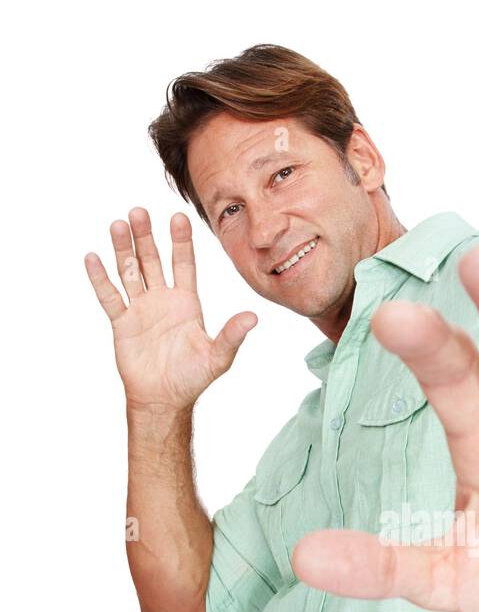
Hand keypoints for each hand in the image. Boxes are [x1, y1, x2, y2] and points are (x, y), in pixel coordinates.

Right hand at [85, 208, 256, 410]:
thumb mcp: (218, 357)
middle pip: (152, 260)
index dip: (181, 242)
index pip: (184, 264)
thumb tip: (253, 317)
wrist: (164, 399)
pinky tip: (92, 257)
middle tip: (139, 212)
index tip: (178, 217)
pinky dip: (100, 278)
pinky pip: (109, 297)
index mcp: (187, 302)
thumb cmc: (192, 378)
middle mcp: (163, 299)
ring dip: (123, 249)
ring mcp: (141, 309)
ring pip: (130, 271)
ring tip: (118, 225)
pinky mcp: (122, 323)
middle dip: (146, 237)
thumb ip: (232, 335)